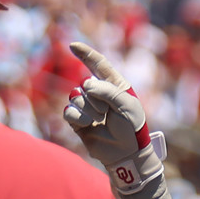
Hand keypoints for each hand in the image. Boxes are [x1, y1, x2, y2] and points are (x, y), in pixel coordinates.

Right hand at [64, 42, 164, 193]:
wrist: (126, 152)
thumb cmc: (131, 127)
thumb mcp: (126, 104)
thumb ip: (107, 90)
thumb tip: (84, 85)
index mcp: (114, 84)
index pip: (98, 64)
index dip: (85, 54)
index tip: (73, 46)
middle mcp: (99, 93)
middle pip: (85, 83)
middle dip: (95, 98)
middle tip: (108, 113)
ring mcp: (87, 107)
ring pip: (75, 96)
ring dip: (89, 109)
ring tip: (100, 121)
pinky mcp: (78, 120)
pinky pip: (69, 111)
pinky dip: (78, 117)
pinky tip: (88, 125)